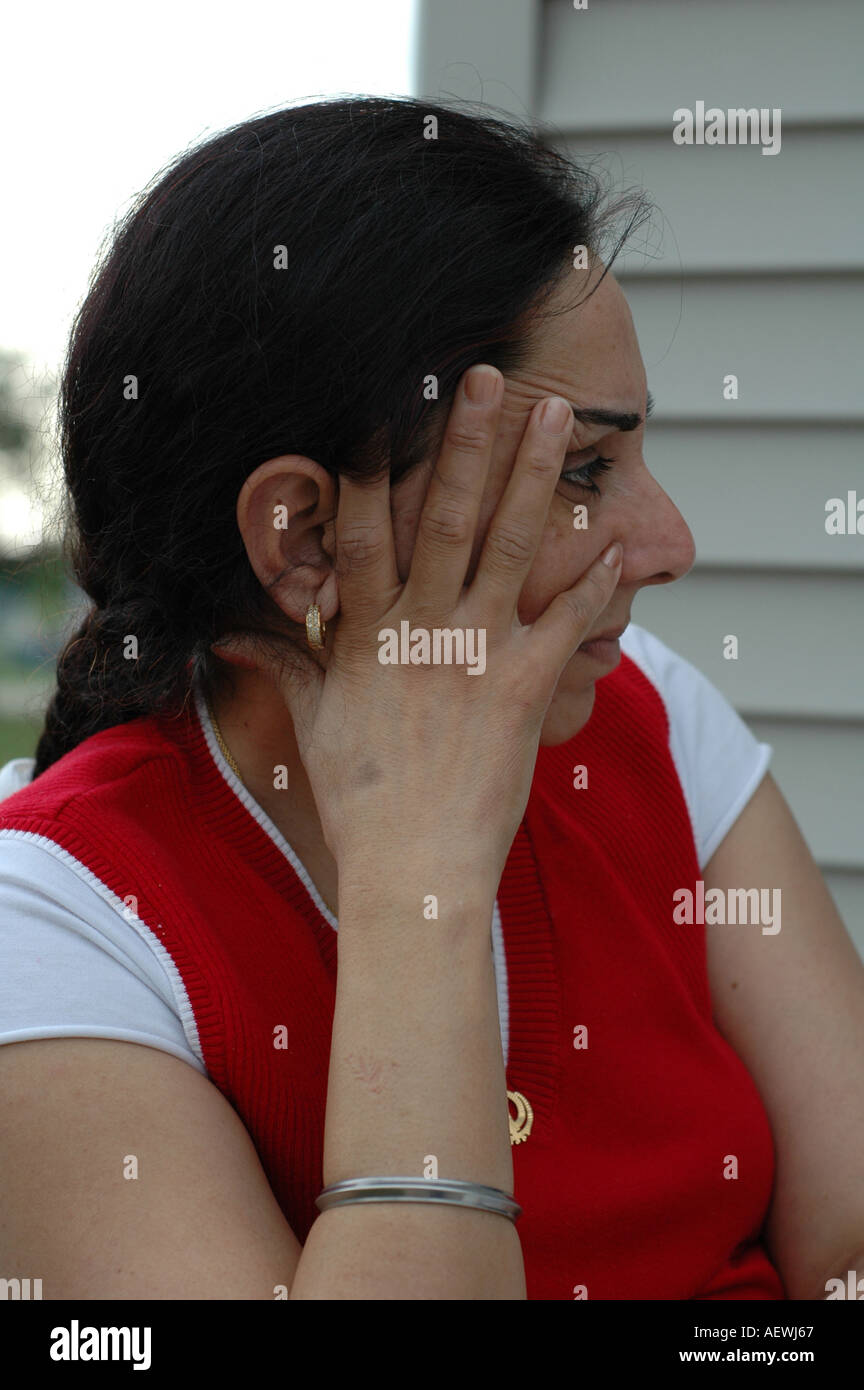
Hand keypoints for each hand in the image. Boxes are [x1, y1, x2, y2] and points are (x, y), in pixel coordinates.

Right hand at [213, 365, 622, 885]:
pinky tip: (619, 538)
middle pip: (444, 518)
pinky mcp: (523, 689)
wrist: (413, 868)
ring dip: (535, 478)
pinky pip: (566, 623)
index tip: (379, 405)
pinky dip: (595, 581)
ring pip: (510, 547)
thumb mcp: (309, 724)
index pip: (361, 532)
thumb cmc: (358, 800)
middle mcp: (421, 630)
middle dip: (464, 442)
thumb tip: (224, 633)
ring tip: (556, 417)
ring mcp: (476, 655)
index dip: (369, 465)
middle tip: (485, 376)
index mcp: (364, 634)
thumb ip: (278, 664)